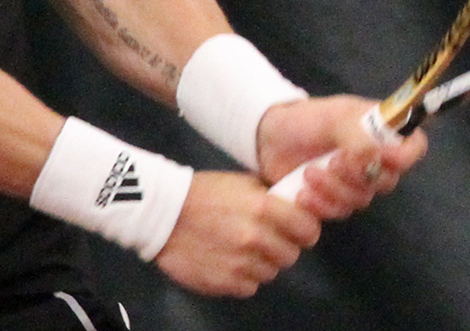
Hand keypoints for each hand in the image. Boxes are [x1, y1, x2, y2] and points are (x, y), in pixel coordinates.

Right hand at [152, 171, 320, 296]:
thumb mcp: (240, 182)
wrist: (161, 213)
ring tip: (239, 250)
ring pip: (270, 273)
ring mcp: (242, 264)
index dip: (304, 230)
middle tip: (263, 239)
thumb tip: (294, 207)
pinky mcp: (226, 283)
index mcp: (264, 208)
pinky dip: (242, 278)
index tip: (296, 230)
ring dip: (260, 264)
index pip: (309, 230)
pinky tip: (227, 262)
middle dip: (281, 247)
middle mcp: (257, 238)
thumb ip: (270, 197)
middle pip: (291, 256)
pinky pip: (249, 287)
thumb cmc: (202, 192)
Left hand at [255, 95, 427, 218]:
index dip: (405, 156)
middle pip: (387, 181)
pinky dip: (321, 205)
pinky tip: (303, 193)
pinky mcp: (335, 201)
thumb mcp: (334, 117)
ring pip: (360, 200)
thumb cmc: (307, 120)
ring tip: (309, 173)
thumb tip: (376, 157)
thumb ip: (358, 136)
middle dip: (357, 175)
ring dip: (333, 189)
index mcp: (382, 131)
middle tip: (333, 162)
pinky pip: (339, 212)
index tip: (384, 156)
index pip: (414, 147)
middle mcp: (375, 159)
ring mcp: (356, 182)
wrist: (270, 138)